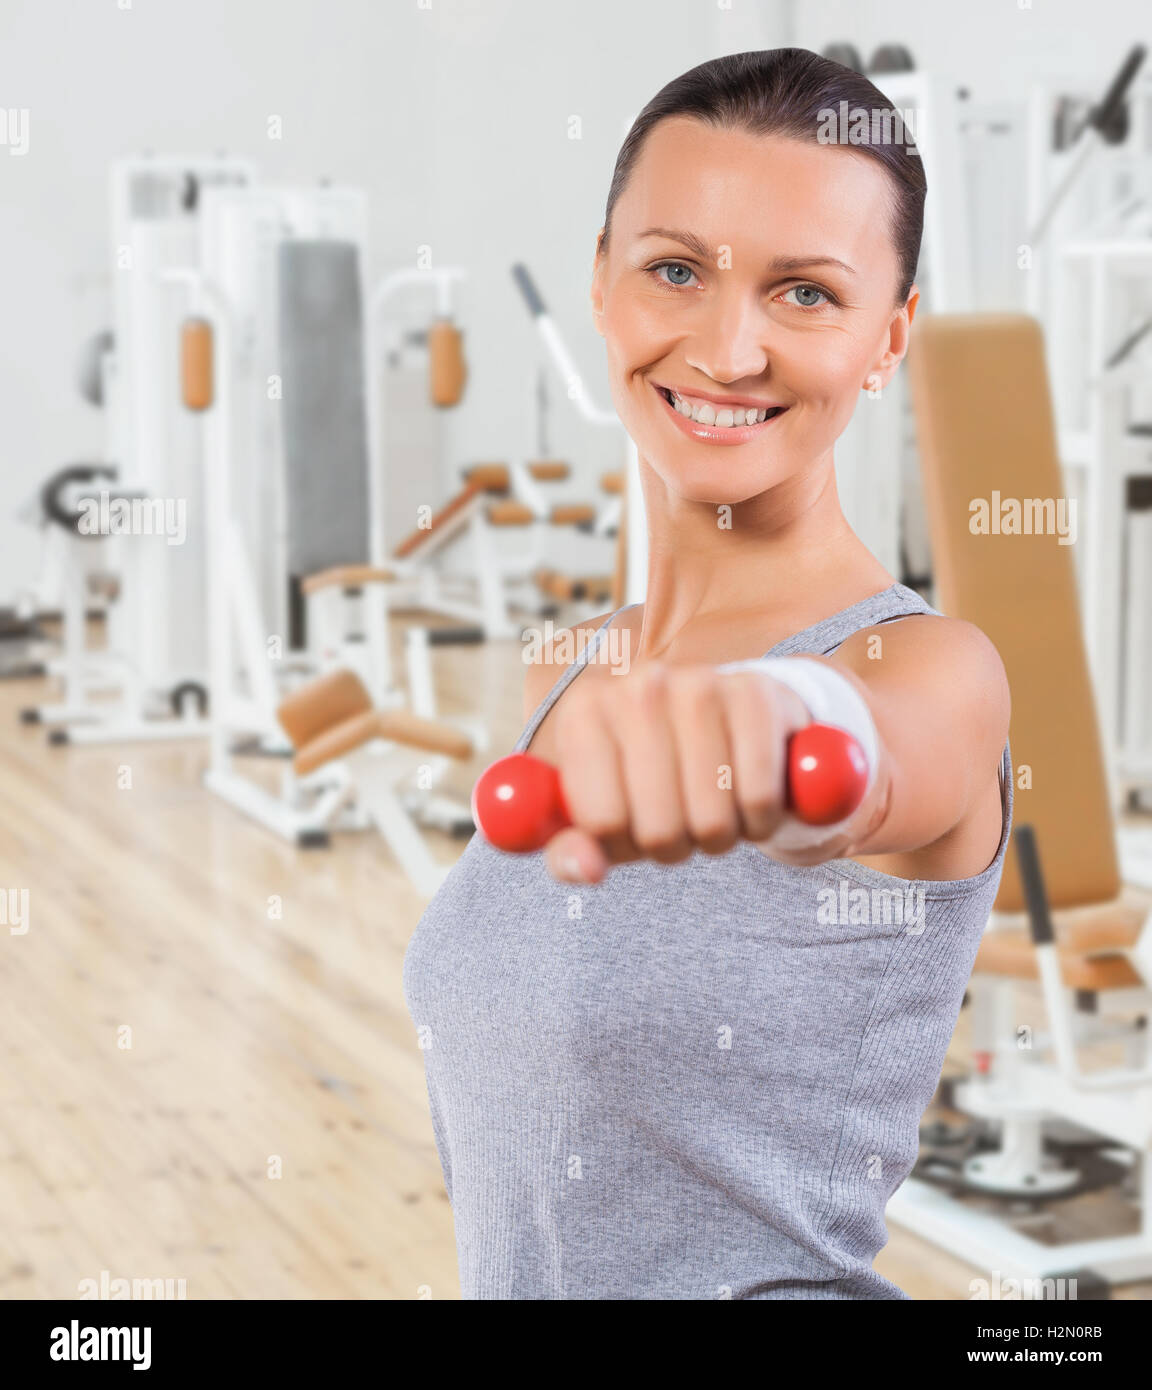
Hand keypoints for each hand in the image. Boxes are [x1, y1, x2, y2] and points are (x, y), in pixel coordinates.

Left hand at [542, 662, 811, 882]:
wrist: (731, 719)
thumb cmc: (654, 773)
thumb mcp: (601, 808)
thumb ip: (572, 848)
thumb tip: (587, 869)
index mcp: (585, 712)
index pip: (602, 824)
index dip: (623, 847)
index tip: (633, 830)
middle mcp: (639, 687)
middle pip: (658, 829)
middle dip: (674, 846)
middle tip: (680, 822)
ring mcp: (700, 684)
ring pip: (711, 820)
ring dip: (719, 837)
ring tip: (714, 809)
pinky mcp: (756, 693)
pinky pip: (758, 797)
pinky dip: (760, 819)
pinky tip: (750, 800)